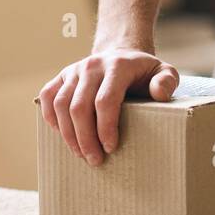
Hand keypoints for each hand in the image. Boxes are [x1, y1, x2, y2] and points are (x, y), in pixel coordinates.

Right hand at [39, 48, 179, 166]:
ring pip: (61, 105)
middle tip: (95, 160)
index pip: (105, 100)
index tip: (111, 148)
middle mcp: (93, 65)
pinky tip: (63, 135)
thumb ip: (166, 81)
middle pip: (80, 106)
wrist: (122, 54)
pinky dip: (50, 118)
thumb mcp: (164, 72)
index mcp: (118, 65)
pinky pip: (48, 96)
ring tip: (81, 154)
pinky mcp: (62, 75)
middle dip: (85, 138)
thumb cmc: (143, 72)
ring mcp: (75, 69)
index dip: (105, 127)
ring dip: (68, 134)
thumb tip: (159, 94)